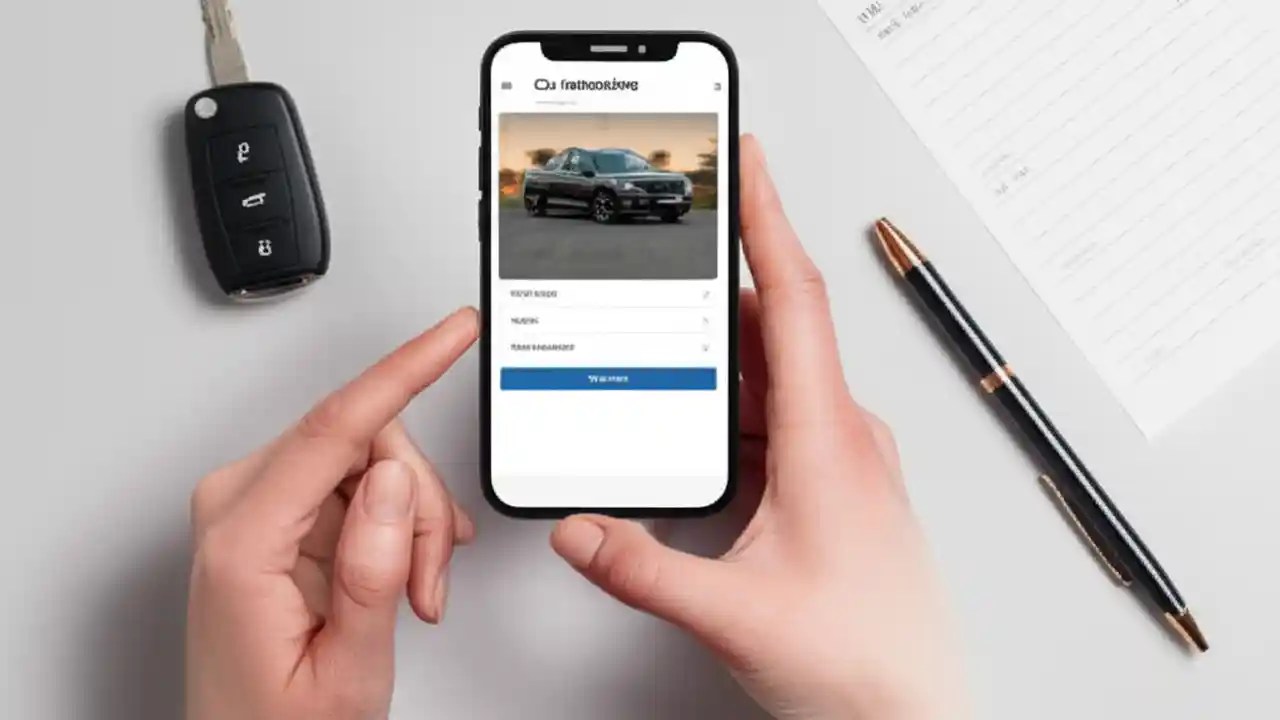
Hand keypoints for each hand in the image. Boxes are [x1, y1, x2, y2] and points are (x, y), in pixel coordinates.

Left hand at [186, 309, 478, 719]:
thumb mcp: (347, 669)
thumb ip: (373, 571)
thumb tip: (396, 478)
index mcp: (242, 539)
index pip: (336, 426)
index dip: (405, 369)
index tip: (452, 332)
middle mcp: (239, 503)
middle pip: (366, 443)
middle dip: (421, 505)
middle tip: (433, 577)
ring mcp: (256, 503)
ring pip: (373, 461)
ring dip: (414, 522)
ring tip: (417, 590)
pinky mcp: (278, 510)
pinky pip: (361, 483)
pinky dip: (398, 525)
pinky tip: (403, 572)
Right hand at [550, 138, 969, 719]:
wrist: (913, 710)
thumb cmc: (861, 659)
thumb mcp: (732, 612)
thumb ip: (642, 568)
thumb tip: (580, 531)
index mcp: (828, 439)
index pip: (793, 300)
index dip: (767, 221)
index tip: (747, 163)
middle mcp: (843, 436)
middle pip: (778, 328)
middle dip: (722, 281)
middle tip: (677, 241)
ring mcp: (843, 460)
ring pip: (779, 376)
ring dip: (727, 352)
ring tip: (669, 333)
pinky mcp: (834, 485)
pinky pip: (784, 418)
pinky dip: (740, 404)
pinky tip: (705, 422)